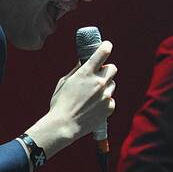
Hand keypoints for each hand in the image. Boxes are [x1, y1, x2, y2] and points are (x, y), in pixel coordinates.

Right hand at [24, 41, 116, 158]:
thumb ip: (77, 70)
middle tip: (98, 75)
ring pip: (112, 84)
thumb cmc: (60, 103)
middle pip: (112, 68)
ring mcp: (105, 95)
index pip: (102, 52)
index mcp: (86, 73)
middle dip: (106, 70)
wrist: (64, 125)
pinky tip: (93, 106)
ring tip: (92, 95)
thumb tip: (83, 62)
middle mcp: (98, 82)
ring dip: (105, 86)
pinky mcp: (109, 107)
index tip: (106, 46)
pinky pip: (110, 99)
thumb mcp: (64, 82)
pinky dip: (104, 101)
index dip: (106, 47)